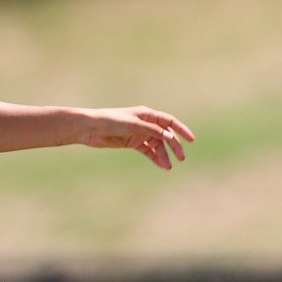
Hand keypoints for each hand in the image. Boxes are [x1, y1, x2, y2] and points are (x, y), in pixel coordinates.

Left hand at [78, 107, 194, 169]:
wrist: (91, 128)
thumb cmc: (111, 121)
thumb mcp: (133, 125)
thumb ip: (152, 131)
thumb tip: (170, 137)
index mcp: (147, 114)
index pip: (169, 121)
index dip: (181, 130)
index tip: (191, 140)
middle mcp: (145, 123)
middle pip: (165, 135)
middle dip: (174, 146)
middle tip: (181, 158)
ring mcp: (139, 133)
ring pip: (156, 145)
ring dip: (163, 155)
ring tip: (168, 167)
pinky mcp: (132, 143)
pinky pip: (147, 151)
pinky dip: (154, 158)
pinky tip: (161, 165)